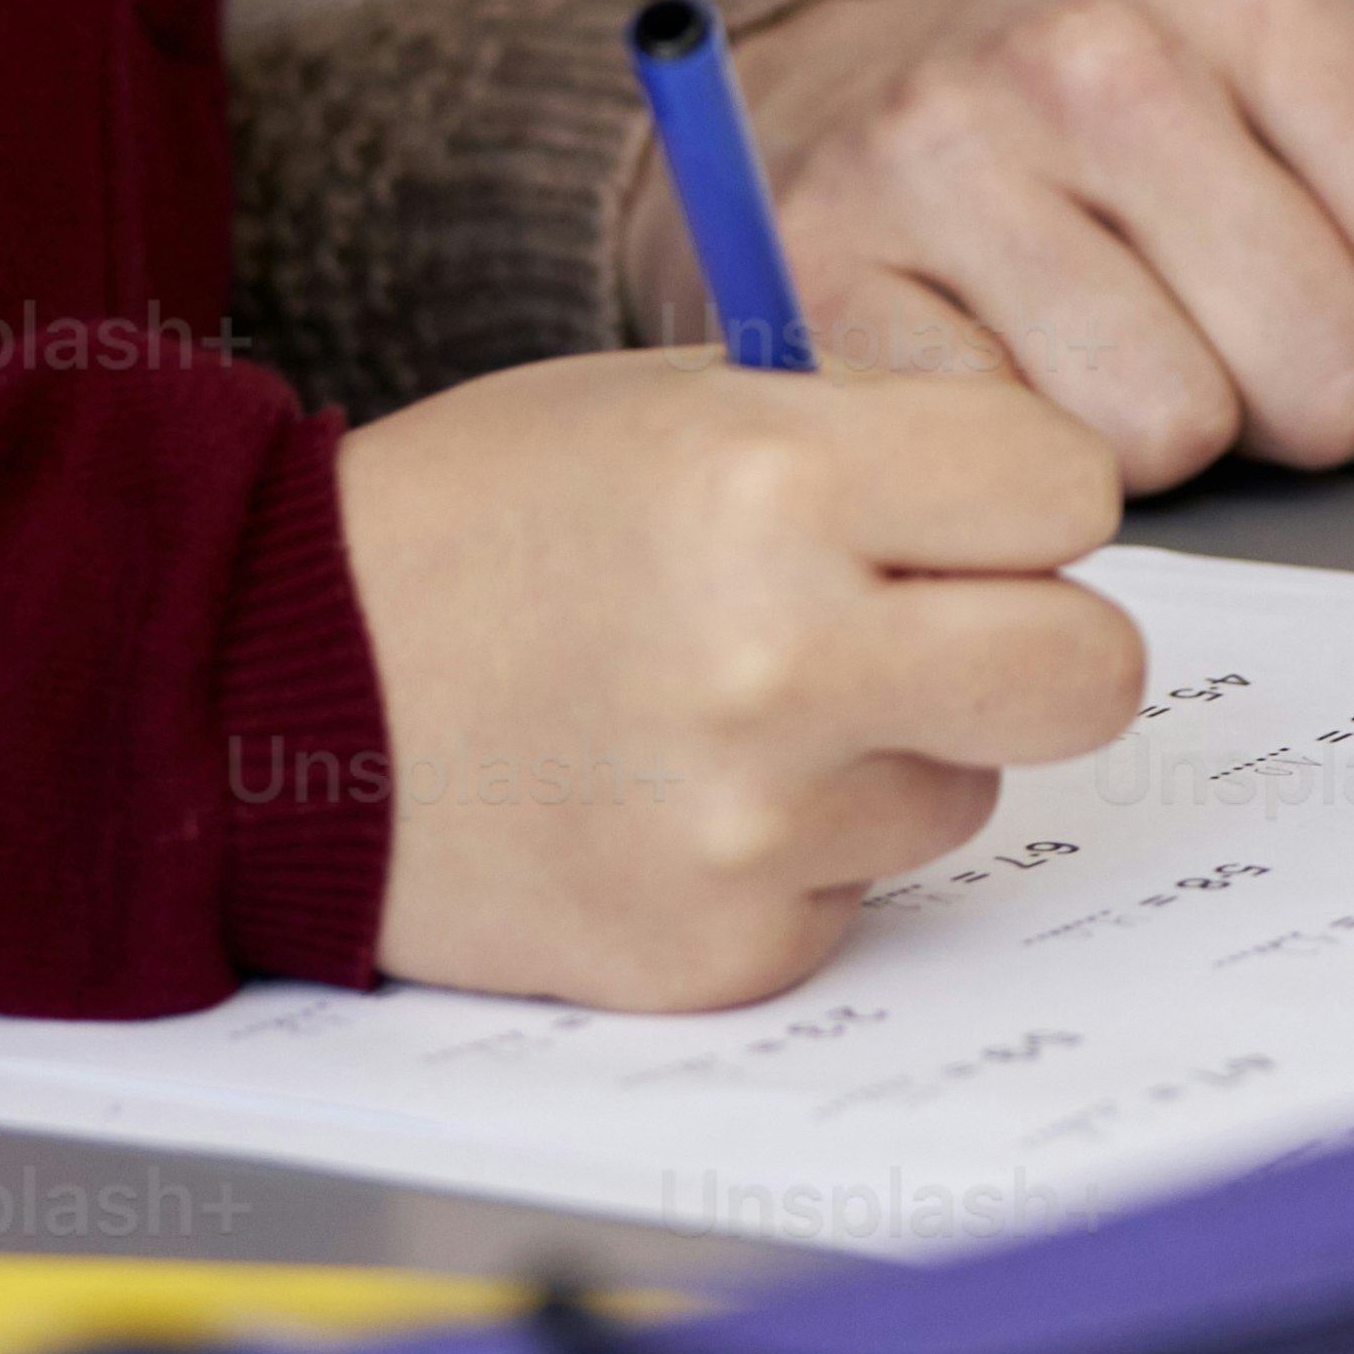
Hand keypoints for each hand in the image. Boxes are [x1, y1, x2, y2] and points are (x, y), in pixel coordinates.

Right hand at [334, 350, 1142, 1010]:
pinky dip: (798, 853)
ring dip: (893, 750)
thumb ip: (873, 440)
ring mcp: (749, 825)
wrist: (262, 701)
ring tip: (732, 705)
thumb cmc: (476, 526)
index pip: (1074, 492)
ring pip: (969, 789)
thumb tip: (1048, 497)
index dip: (1026, 496)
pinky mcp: (716, 952)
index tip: (967, 506)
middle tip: (947, 625)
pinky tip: (674, 797)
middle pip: (1091, 675)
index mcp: (775, 483)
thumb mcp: (677, 401)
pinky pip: (859, 894)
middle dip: (1040, 643)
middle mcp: (779, 658)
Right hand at [665, 0, 1353, 536]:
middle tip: (1239, 341)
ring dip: (1177, 439)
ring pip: (1172, 433)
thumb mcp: (1326, 104)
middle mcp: (1095, 56)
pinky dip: (1041, 472)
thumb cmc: (1121, 117)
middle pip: (1324, 366)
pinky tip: (1015, 391)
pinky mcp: (835, 284)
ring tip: (1117, 353)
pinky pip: (1013, 472)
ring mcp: (950, 166)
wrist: (826, 93)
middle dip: (1314, 401)